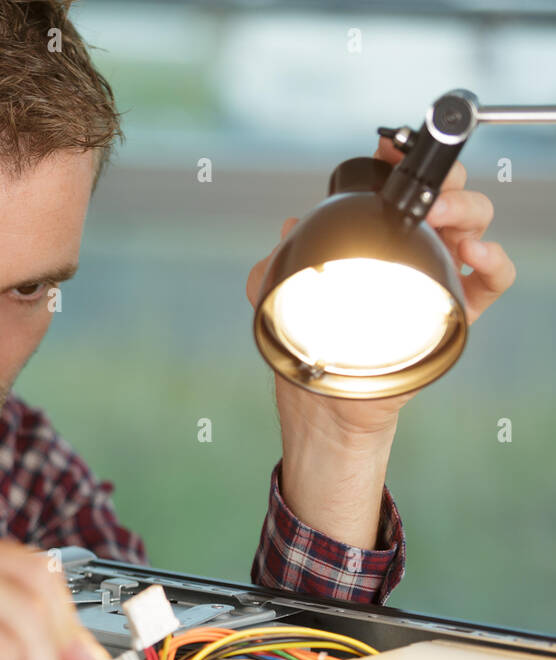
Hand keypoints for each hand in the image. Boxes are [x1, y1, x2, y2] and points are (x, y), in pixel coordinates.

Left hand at [246, 136, 516, 442]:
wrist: (330, 400)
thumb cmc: (310, 343)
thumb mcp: (277, 292)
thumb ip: (280, 255)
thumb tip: (292, 224)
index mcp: (376, 235)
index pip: (397, 187)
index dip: (399, 160)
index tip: (390, 146)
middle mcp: (412, 248)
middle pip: (447, 195)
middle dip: (444, 180)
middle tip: (427, 190)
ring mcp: (439, 276)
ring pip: (475, 224)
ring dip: (467, 211)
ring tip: (442, 221)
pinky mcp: (458, 310)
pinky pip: (493, 279)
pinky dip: (494, 261)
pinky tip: (474, 254)